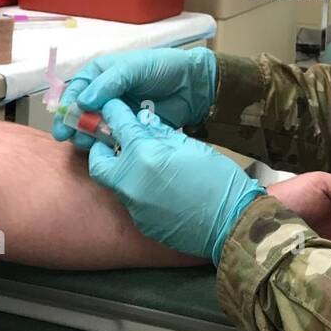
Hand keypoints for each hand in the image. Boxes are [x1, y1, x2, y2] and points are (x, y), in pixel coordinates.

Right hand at [52, 47, 217, 148]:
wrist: (194, 85)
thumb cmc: (163, 68)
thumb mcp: (134, 67)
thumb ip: (109, 83)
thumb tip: (83, 102)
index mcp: (101, 74)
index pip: (76, 89)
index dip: (67, 106)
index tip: (62, 123)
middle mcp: (105, 94)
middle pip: (81, 111)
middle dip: (73, 125)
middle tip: (70, 138)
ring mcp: (116, 112)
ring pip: (94, 127)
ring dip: (87, 136)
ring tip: (85, 144)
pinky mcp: (129, 128)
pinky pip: (112, 138)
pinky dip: (105, 144)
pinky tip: (103, 149)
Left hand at [87, 98, 263, 262]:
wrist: (232, 223)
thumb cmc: (219, 181)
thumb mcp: (192, 147)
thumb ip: (162, 134)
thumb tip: (145, 123)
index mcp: (145, 155)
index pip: (120, 126)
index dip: (114, 112)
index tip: (112, 107)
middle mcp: (131, 181)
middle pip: (98, 160)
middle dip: (101, 147)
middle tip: (112, 140)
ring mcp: (134, 206)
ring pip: (114, 182)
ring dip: (121, 169)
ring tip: (140, 163)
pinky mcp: (141, 222)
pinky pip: (131, 201)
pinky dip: (137, 190)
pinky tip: (157, 188)